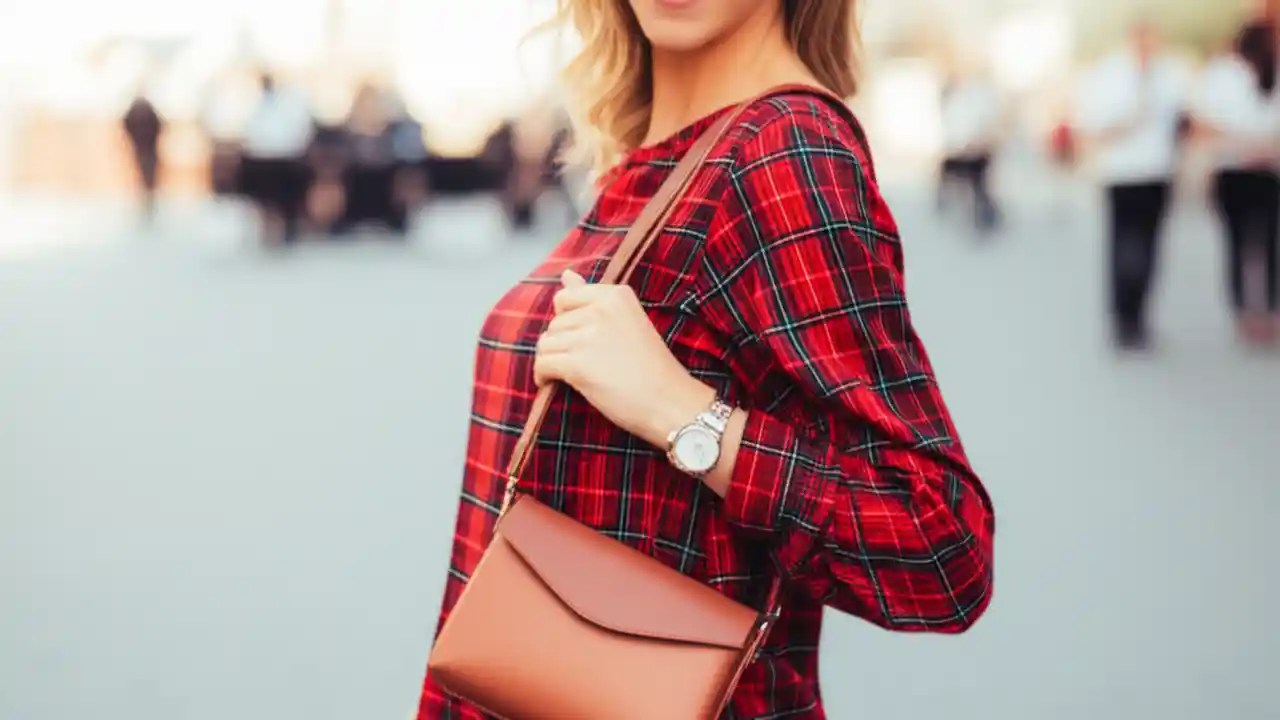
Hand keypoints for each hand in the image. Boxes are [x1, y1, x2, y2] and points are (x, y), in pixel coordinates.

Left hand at [534, 270, 714, 447]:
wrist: (670, 402)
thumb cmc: (652, 367)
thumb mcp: (626, 322)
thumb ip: (593, 298)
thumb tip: (566, 274)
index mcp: (616, 296)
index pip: (566, 298)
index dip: (567, 321)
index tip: (580, 339)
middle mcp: (601, 310)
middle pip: (555, 323)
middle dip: (561, 344)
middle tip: (584, 364)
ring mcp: (589, 336)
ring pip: (546, 343)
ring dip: (551, 361)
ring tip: (570, 375)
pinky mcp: (578, 364)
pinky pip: (543, 364)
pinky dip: (542, 376)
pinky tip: (552, 383)